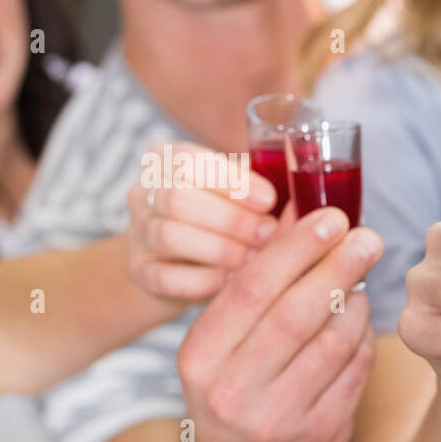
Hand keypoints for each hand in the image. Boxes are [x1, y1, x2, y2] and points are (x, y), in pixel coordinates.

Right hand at [127, 141, 283, 300]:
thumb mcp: (238, 194)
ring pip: (170, 235)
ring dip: (221, 249)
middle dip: (231, 220)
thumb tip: (303, 192)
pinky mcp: (138, 270)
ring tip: (254, 259)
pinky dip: (203, 280)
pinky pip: (166, 276)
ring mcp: (137, 232)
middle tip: (267, 235)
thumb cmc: (220, 220)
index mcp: (169, 160)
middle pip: (178, 198)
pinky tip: (231, 280)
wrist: (175, 263)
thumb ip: (262, 187)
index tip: (269, 201)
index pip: (190, 161)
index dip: (232, 182)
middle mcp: (145, 192)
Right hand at [177, 207, 381, 441]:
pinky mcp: (320, 436)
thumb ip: (254, 288)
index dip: (296, 248)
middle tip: (367, 238)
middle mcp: (233, 391)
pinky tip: (363, 322)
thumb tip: (301, 215)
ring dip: (357, 304)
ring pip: (333, 343)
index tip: (332, 218)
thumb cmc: (234, 387)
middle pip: (296, 314)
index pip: (252, 289)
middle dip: (338, 267)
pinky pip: (355, 373)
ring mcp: (278, 418)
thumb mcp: (221, 343)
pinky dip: (365, 340)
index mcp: (200, 357)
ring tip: (362, 282)